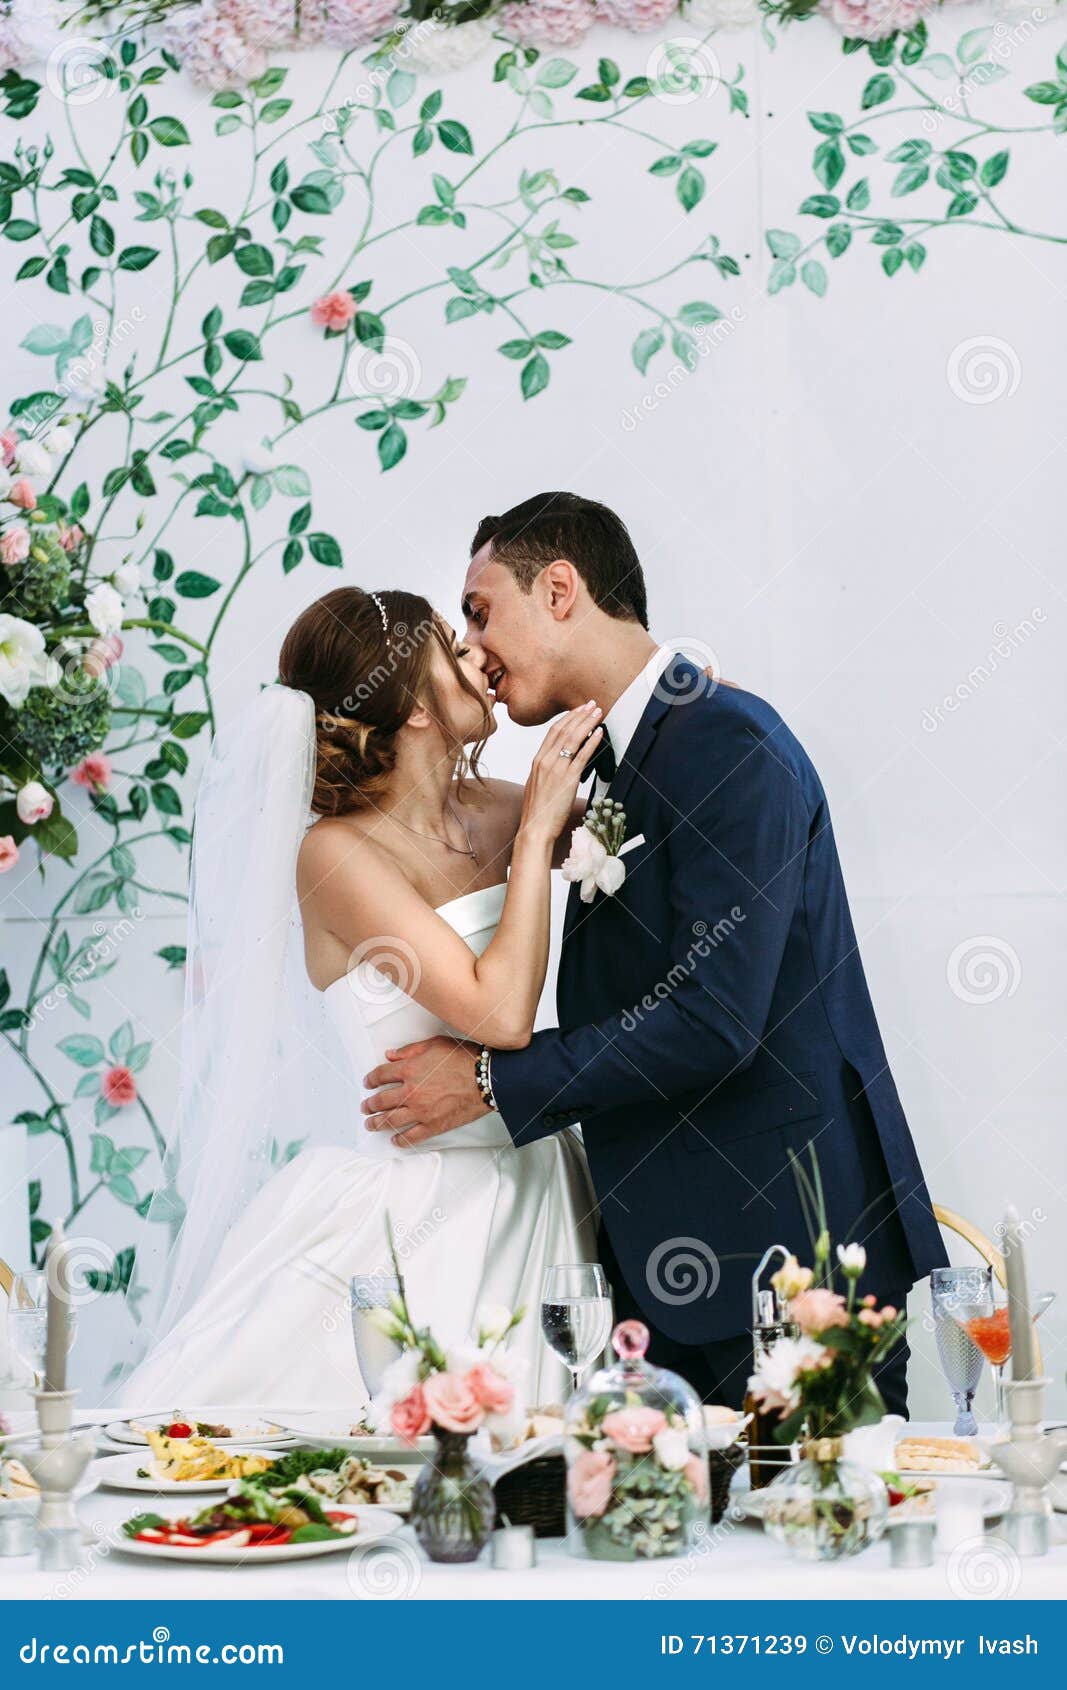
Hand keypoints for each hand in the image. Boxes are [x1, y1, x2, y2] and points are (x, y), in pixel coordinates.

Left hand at [362, 1035, 485, 1146]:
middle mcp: (411, 1091)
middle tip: (365, 1107)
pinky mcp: (433, 1125)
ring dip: (378, 1123)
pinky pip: (411, 1136)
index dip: (371, 1079)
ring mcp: (421, 1111)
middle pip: (381, 1100)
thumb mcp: (435, 1045)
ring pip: (391, 1120)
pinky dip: (400, 1140)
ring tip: (371, 1124)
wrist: (486, 1078)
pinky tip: (395, 1140)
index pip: (381, 1075)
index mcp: (410, 1069)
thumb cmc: (465, 1059)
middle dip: (370, 1104)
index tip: (368, 1083)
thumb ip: (410, 1050)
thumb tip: (391, 1055)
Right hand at [517, 701, 602, 844]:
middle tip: (591, 704)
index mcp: (537, 761)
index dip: (567, 718)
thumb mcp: (537, 785)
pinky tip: (599, 732)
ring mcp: (556, 769)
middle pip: (564, 730)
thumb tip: (557, 765)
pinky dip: (591, 742)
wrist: (535, 828)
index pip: (553, 731)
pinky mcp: (568, 779)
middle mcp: (545, 761)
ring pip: (573, 739)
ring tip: (598, 712)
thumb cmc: (537, 811)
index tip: (578, 710)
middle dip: (579, 715)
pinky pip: (582, 756)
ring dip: (587, 723)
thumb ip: (546, 772)